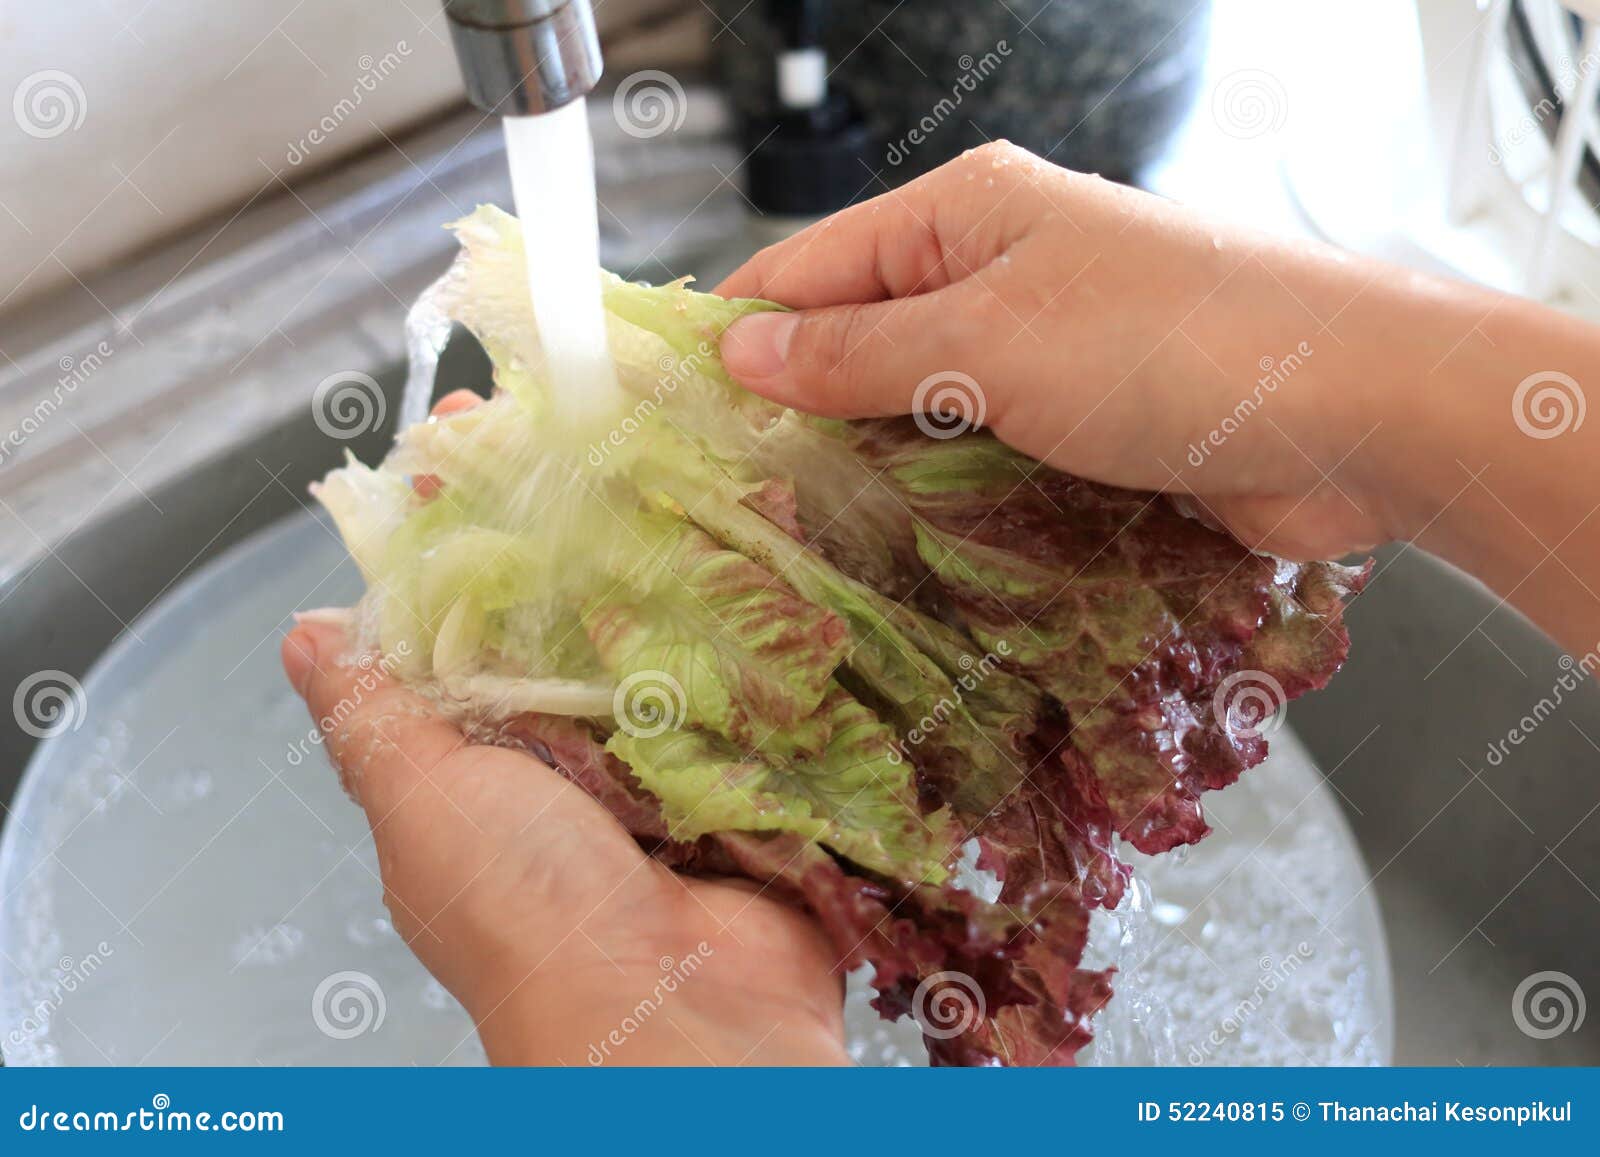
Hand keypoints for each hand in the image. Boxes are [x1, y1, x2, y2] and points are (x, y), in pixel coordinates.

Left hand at [280, 393, 850, 1065]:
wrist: (683, 1022)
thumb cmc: (532, 920)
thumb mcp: (421, 803)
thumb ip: (369, 717)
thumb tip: (302, 638)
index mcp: (485, 760)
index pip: (463, 615)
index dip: (463, 527)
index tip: (478, 432)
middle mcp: (577, 754)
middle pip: (573, 612)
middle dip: (584, 521)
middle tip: (602, 417)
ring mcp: (673, 759)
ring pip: (670, 633)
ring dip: (682, 558)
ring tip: (692, 448)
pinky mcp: (758, 769)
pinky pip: (759, 675)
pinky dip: (766, 615)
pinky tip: (777, 532)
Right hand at [716, 142, 1599, 655]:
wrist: (1356, 417)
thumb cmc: (1176, 347)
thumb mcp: (991, 341)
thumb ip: (859, 353)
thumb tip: (741, 351)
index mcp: (962, 213)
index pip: (805, 266)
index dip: (726, 332)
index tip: (653, 408)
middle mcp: (994, 274)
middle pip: (853, 340)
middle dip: (788, 411)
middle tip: (709, 498)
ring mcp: (1040, 355)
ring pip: (911, 410)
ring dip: (859, 467)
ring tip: (776, 538)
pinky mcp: (1078, 429)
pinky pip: (974, 460)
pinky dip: (929, 499)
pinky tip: (880, 550)